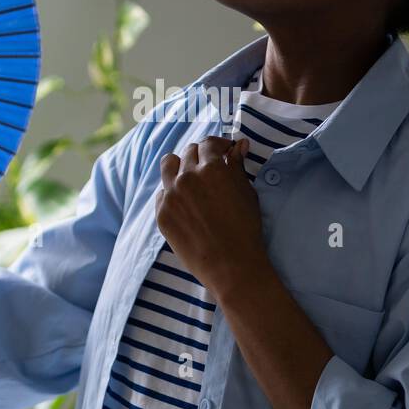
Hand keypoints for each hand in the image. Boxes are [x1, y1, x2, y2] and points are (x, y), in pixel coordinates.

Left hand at [155, 134, 265, 297]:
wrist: (230, 265)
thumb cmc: (245, 228)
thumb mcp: (246, 193)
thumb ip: (238, 166)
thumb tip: (238, 146)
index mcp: (211, 167)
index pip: (208, 143)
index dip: (218, 146)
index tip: (225, 152)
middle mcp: (187, 176)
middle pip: (188, 152)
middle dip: (202, 156)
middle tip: (211, 169)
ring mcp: (171, 195)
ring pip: (168, 165)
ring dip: (180, 166)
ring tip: (191, 179)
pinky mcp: (162, 214)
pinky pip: (162, 193)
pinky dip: (172, 192)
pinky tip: (185, 204)